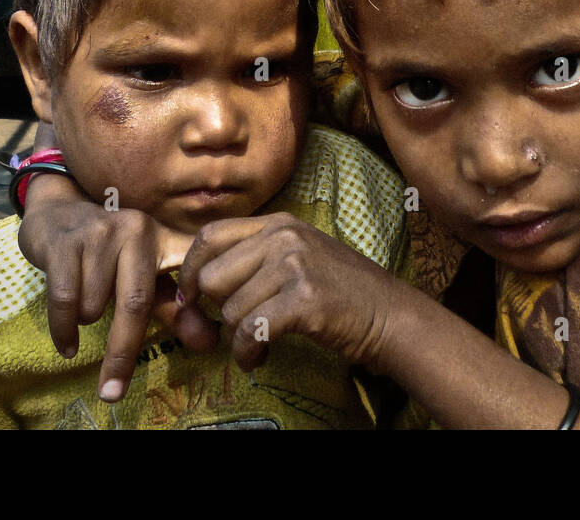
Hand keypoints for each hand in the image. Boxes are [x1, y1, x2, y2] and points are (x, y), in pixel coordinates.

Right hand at [16, 171, 213, 401]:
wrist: (59, 212)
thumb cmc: (109, 252)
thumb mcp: (145, 275)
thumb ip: (176, 309)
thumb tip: (208, 344)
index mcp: (164, 239)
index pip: (185, 278)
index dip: (196, 310)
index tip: (208, 346)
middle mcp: (137, 230)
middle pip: (135, 303)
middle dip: (122, 352)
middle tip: (112, 392)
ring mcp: (100, 233)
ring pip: (94, 306)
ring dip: (85, 320)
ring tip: (84, 307)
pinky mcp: (66, 242)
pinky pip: (64, 300)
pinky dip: (63, 328)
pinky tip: (67, 344)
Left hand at [175, 213, 398, 373]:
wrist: (390, 314)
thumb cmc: (342, 291)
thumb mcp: (299, 256)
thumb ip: (257, 257)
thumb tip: (199, 279)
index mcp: (279, 223)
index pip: (210, 235)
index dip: (190, 269)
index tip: (191, 299)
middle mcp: (284, 236)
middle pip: (212, 276)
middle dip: (217, 311)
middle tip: (235, 328)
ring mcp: (295, 265)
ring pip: (229, 309)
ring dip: (237, 338)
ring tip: (258, 345)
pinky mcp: (304, 299)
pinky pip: (250, 330)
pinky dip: (248, 352)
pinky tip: (261, 357)